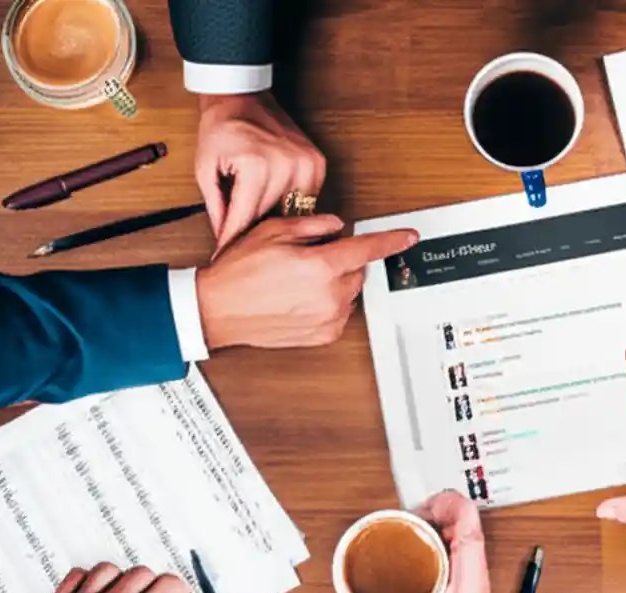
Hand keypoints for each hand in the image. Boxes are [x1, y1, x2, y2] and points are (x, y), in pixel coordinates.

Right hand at [195, 215, 417, 348]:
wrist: (217, 311)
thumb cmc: (238, 273)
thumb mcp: (272, 232)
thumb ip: (312, 225)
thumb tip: (336, 225)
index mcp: (321, 266)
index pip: (368, 249)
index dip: (392, 240)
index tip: (408, 236)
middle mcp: (329, 295)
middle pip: (358, 269)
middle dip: (341, 258)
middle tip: (309, 257)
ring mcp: (328, 318)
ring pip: (350, 291)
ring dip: (335, 281)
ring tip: (299, 279)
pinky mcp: (322, 335)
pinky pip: (340, 312)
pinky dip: (330, 302)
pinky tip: (302, 297)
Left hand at [196, 92, 326, 250]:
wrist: (242, 98)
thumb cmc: (222, 128)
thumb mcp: (206, 168)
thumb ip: (216, 206)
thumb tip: (224, 237)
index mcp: (256, 166)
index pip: (245, 218)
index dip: (233, 241)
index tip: (226, 256)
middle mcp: (286, 166)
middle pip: (270, 219)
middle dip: (253, 234)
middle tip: (242, 249)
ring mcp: (305, 164)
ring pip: (291, 214)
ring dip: (276, 222)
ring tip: (261, 230)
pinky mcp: (317, 164)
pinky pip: (307, 199)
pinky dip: (292, 206)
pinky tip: (278, 207)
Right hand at [404, 492, 522, 592]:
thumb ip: (414, 584)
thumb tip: (400, 559)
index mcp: (470, 567)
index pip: (468, 515)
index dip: (445, 501)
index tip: (422, 507)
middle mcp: (476, 566)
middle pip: (464, 519)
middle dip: (437, 509)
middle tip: (412, 516)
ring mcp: (473, 573)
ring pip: (461, 532)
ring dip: (438, 524)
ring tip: (413, 528)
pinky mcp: (466, 581)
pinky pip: (456, 548)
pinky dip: (438, 540)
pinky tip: (420, 549)